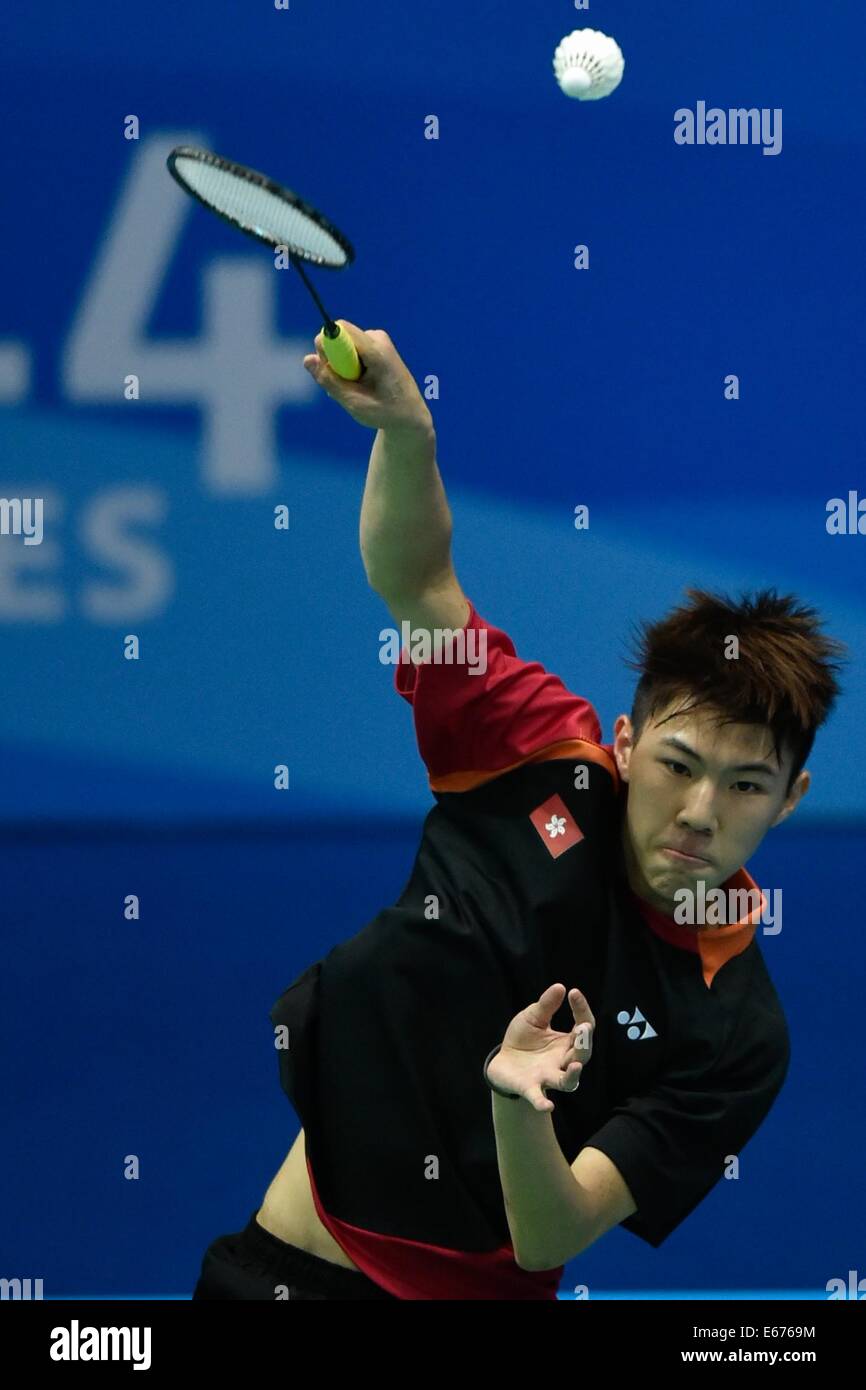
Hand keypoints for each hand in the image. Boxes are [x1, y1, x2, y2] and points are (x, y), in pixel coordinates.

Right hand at [303, 321, 433, 433]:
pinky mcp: (372, 344)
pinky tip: (359, 385)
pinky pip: (346, 350)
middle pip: (336, 338)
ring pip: (340, 347)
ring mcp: (375, 339)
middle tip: (346, 386)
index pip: (339, 330)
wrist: (410, 413)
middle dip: (332, 363)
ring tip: (356, 389)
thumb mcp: (355, 403)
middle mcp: (376, 338)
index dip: (327, 348)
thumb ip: (329, 381)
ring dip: (340, 369)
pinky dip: (347, 368)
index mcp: (377, 351)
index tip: (331, 371)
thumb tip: (307, 359)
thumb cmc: (386, 412)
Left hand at [487, 984, 594, 1113]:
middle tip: (582, 1029)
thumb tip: (561, 986)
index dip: (582, 1010)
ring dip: (573, 1075)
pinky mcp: (530, 1087)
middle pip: (582, 1056)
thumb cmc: (523, 1039)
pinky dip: (543, 1102)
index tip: (574, 993)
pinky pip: (539, 1097)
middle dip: (584, 1044)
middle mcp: (562, 1061)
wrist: (502, 1062)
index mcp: (565, 1042)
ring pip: (568, 1082)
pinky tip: (548, 1106)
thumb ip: (546, 1005)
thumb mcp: (532, 1017)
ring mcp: (547, 1076)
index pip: (584, 1027)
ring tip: (575, 1065)